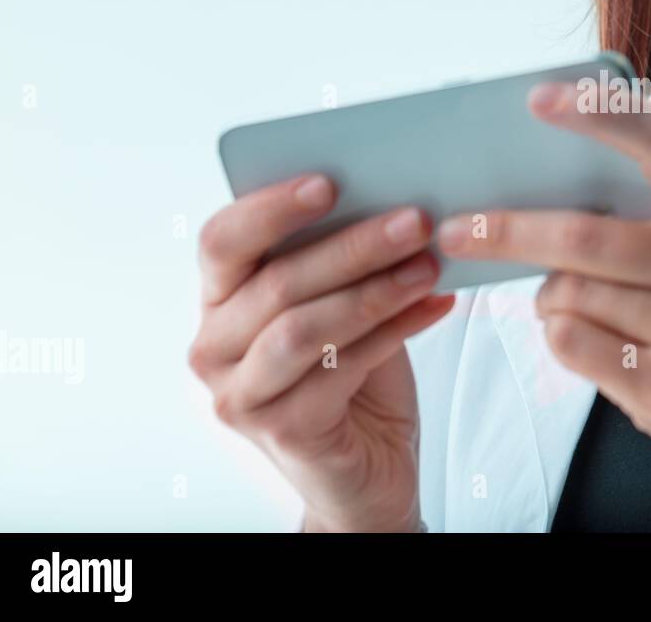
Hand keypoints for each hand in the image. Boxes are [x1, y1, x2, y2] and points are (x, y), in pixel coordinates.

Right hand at [189, 174, 455, 531]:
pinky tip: (437, 305)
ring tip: (430, 265)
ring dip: (375, 290)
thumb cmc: (354, 375)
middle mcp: (213, 348)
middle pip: (276, 281)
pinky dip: (396, 332)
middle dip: (352, 245)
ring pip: (305, 327)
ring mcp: (241, 394)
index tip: (330, 182)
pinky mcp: (281, 430)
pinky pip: (340, 369)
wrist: (366, 469)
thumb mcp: (342, 306)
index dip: (271, 208)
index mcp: (220, 301)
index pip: (222, 241)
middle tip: (415, 219)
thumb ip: (342, 262)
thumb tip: (396, 199)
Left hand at [433, 81, 650, 514]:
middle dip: (507, 232)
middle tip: (457, 230)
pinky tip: (585, 338)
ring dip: (546, 296)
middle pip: (583, 235)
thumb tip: (557, 181)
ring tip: (565, 301)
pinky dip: (559, 334)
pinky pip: (572, 342)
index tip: (539, 99)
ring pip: (569, 294)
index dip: (600, 114)